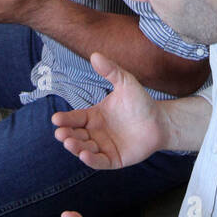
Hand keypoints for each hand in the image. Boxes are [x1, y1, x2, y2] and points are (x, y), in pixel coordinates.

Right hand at [52, 54, 168, 168]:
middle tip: (60, 133)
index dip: (65, 119)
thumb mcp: (125, 82)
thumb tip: (95, 54)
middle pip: (76, 135)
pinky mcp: (114, 159)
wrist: (160, 121)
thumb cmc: (141, 102)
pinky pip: (100, 162)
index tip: (56, 119)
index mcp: (94, 116)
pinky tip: (84, 155)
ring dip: (75, 147)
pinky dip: (91, 160)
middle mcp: (96, 132)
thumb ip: (111, 70)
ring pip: (84, 148)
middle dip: (66, 135)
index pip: (75, 118)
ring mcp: (104, 147)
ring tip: (69, 143)